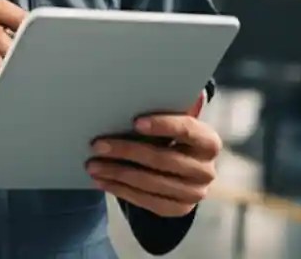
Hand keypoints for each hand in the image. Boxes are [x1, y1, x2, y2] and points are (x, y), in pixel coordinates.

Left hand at [85, 97, 221, 217]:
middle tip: (97, 145)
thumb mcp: (172, 123)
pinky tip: (102, 181)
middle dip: (126, 151)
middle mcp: (206, 170)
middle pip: (162, 158)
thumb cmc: (171, 137)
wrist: (183, 170)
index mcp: (208, 141)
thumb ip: (162, 109)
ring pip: (150, 182)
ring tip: (92, 165)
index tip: (135, 122)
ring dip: (117, 173)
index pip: (186, 129)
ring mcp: (194, 193)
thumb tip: (138, 90)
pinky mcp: (179, 209)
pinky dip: (120, 190)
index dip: (162, 125)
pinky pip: (146, 201)